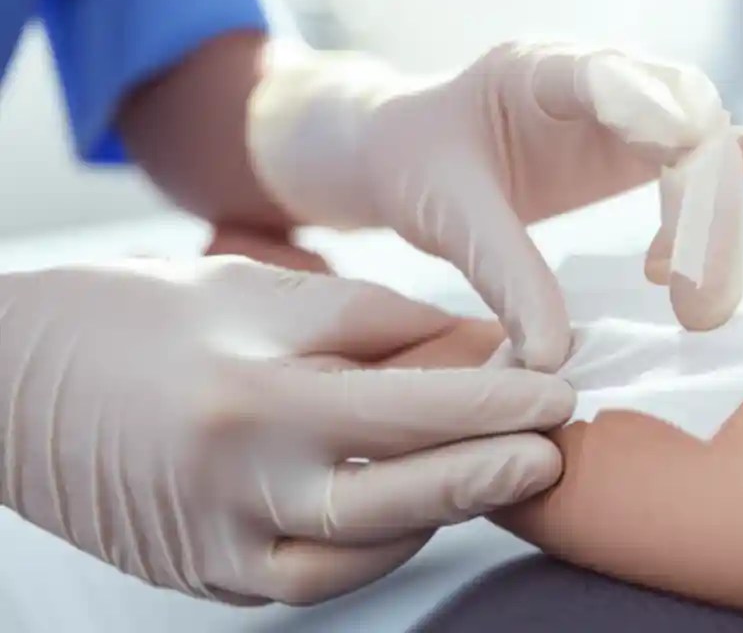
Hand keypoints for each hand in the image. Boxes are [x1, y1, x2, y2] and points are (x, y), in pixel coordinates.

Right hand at [0, 257, 573, 604]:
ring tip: (495, 478)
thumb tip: (472, 341)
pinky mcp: (203, 577)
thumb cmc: (136, 315)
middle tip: (553, 452)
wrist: (10, 383)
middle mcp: (234, 486)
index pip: (407, 411)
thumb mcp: (257, 291)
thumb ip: (372, 320)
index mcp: (250, 398)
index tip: (557, 392)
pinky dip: (375, 550)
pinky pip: (313, 581)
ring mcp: (215, 545)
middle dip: (489, 477)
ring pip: (362, 557)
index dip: (496, 405)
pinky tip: (414, 514)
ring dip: (439, 519)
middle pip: (397, 499)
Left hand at [248, 42, 742, 369]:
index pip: (604, 76)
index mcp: (533, 69)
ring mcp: (623, 111)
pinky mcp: (636, 149)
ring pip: (703, 146)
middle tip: (698, 303)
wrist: (409, 153)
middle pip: (682, 117)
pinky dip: (728, 182)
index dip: (651, 112)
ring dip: (715, 224)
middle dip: (704, 204)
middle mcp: (592, 77)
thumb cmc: (417, 167)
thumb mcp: (447, 217)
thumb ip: (503, 274)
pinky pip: (698, 157)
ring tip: (699, 309)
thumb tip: (554, 360)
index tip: (681, 156)